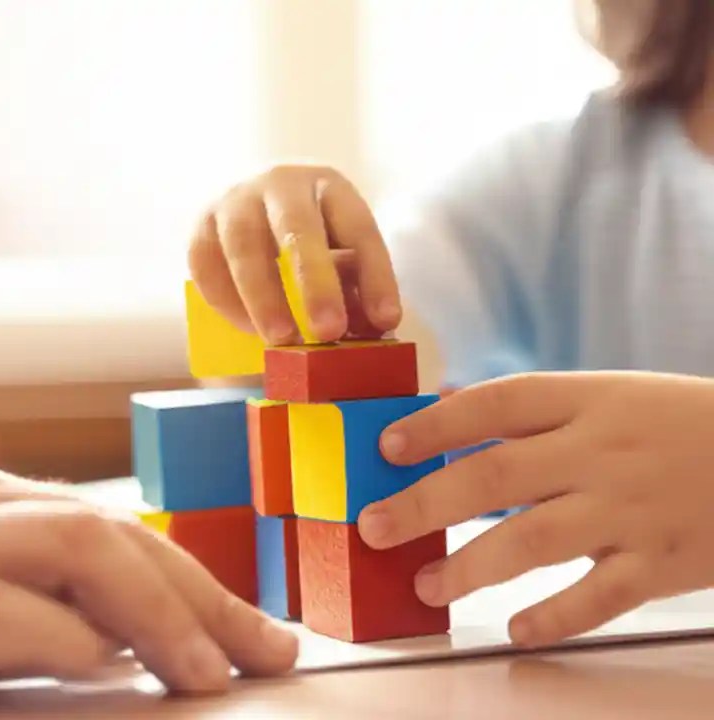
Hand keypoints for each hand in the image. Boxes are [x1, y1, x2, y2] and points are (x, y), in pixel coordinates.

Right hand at [0, 442, 298, 699]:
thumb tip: (66, 636)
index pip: (93, 520)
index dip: (176, 572)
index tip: (231, 623)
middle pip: (110, 530)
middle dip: (204, 594)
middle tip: (271, 650)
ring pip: (80, 550)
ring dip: (162, 615)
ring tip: (218, 675)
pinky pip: (5, 606)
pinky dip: (71, 638)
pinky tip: (115, 672)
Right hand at [188, 164, 402, 344]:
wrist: (250, 200)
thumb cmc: (307, 234)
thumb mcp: (340, 247)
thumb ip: (354, 284)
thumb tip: (373, 330)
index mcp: (328, 185)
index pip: (357, 227)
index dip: (375, 276)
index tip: (386, 322)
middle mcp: (280, 183)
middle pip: (297, 228)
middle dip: (314, 283)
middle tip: (328, 332)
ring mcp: (234, 200)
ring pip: (244, 245)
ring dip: (264, 298)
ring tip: (282, 340)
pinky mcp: (200, 224)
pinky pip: (206, 264)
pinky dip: (226, 300)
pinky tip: (248, 328)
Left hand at [356, 371, 713, 646]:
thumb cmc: (677, 427)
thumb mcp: (611, 397)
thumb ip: (532, 410)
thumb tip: (443, 406)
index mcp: (588, 400)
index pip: (497, 404)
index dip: (435, 425)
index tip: (385, 447)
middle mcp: (602, 452)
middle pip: (496, 474)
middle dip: (424, 503)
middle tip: (373, 527)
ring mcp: (632, 510)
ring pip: (534, 540)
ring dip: (469, 567)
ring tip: (425, 585)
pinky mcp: (663, 564)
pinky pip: (598, 597)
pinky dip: (554, 618)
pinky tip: (515, 631)